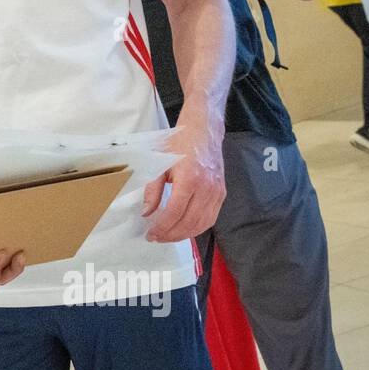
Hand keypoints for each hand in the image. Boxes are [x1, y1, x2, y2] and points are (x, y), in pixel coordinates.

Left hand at [142, 117, 225, 241]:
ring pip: (202, 223)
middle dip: (171, 234)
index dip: (162, 227)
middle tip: (156, 238)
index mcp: (189, 179)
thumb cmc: (179, 143)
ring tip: (168, 236)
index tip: (151, 234)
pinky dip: (197, 228)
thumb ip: (153, 190)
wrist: (203, 131)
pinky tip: (185, 229)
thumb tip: (147, 213)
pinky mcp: (221, 193)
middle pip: (189, 222)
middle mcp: (206, 188)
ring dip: (184, 234)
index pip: (175, 212)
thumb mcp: (160, 164)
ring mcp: (217, 192)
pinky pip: (211, 218)